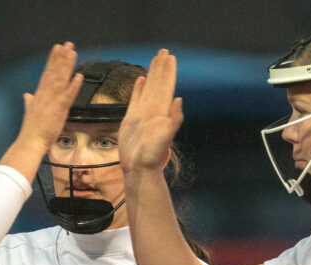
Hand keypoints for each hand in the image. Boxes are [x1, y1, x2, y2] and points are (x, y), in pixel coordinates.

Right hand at [0, 43, 82, 180]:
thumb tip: (27, 95)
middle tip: (67, 44)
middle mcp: (45, 94)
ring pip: (61, 79)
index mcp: (39, 94)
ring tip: (72, 52)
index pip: (47, 73)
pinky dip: (73, 85)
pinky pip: (68, 95)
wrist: (31, 142)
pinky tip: (78, 76)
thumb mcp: (29, 112)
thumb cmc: (31, 130)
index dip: (53, 60)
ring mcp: (52, 100)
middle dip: (61, 57)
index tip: (57, 48)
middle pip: (54, 71)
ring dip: (67, 65)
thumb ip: (29, 101)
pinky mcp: (59, 109)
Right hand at [119, 48, 184, 173]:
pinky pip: (136, 99)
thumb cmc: (152, 155)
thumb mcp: (166, 136)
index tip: (170, 57)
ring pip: (148, 88)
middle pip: (157, 83)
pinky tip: (140, 80)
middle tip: (163, 52)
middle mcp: (153, 109)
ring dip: (151, 74)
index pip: (165, 86)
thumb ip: (174, 119)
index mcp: (161, 111)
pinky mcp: (131, 119)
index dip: (168, 72)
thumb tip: (178, 99)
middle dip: (161, 67)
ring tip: (154, 60)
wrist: (139, 167)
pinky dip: (138, 89)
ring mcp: (142, 113)